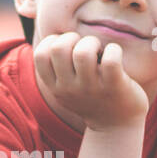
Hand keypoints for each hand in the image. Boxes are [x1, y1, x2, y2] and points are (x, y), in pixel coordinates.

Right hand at [34, 32, 148, 131]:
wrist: (116, 127)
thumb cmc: (91, 98)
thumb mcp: (66, 89)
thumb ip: (57, 68)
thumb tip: (47, 30)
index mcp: (55, 87)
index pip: (40, 55)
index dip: (53, 41)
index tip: (67, 47)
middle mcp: (70, 89)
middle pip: (59, 48)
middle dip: (72, 38)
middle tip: (84, 47)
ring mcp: (91, 88)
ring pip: (83, 52)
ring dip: (92, 43)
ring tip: (99, 50)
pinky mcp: (114, 86)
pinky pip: (111, 59)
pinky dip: (114, 50)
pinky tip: (114, 54)